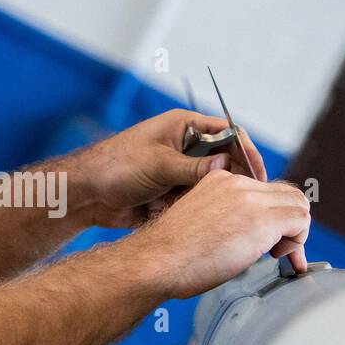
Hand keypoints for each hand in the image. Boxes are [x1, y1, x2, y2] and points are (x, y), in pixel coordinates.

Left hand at [68, 109, 267, 228]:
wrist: (87, 195)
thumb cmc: (115, 166)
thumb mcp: (158, 164)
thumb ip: (193, 168)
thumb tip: (227, 168)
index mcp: (184, 127)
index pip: (228, 133)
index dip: (246, 152)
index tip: (257, 175)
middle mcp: (186, 147)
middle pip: (225, 161)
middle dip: (233, 181)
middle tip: (247, 201)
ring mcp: (180, 171)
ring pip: (211, 185)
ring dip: (212, 198)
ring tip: (216, 211)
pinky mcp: (173, 193)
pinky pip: (195, 201)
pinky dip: (195, 209)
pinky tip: (193, 217)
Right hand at [130, 170, 310, 299]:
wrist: (158, 261)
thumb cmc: (171, 254)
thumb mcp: (200, 221)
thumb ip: (225, 218)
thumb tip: (245, 236)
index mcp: (219, 179)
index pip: (264, 189)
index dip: (274, 215)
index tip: (270, 239)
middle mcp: (237, 183)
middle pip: (286, 193)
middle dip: (290, 223)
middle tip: (280, 249)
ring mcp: (250, 198)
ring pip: (298, 203)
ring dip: (296, 231)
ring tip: (279, 254)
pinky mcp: (262, 218)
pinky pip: (300, 219)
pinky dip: (299, 240)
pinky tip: (280, 256)